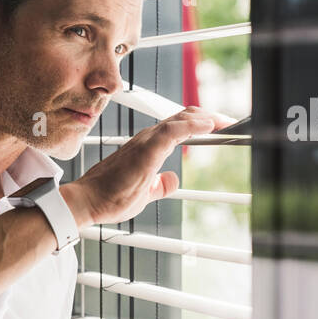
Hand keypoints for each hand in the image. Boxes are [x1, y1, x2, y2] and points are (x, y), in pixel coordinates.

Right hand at [60, 106, 228, 226]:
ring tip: (226, 120)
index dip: (200, 123)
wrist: (87, 202)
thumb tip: (172, 180)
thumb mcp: (145, 193)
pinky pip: (173, 131)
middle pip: (183, 117)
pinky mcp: (145, 149)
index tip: (221, 127)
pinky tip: (209, 125)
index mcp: (148, 146)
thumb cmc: (109, 197)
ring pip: (180, 119)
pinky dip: (192, 125)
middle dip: (209, 117)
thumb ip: (160, 185)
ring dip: (206, 118)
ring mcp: (145, 142)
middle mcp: (147, 139)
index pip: (178, 126)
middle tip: (230, 121)